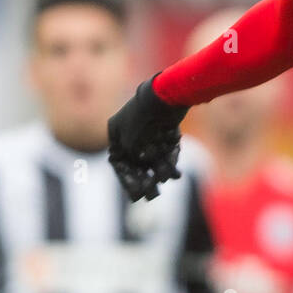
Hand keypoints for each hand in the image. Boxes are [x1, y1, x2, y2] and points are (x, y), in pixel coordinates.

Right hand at [107, 75, 188, 201]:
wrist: (165, 98)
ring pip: (154, 155)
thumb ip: (133, 160)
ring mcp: (149, 128)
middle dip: (146, 178)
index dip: (128, 180)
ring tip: (168, 178)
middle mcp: (131, 131)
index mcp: (116, 132)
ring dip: (160, 169)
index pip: (119, 161)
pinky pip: (166, 147)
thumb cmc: (142, 121)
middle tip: (153, 195)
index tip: (136, 195)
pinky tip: (176, 172)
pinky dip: (170, 159)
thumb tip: (139, 172)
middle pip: (138, 160)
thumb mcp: (131, 146)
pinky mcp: (166, 127)